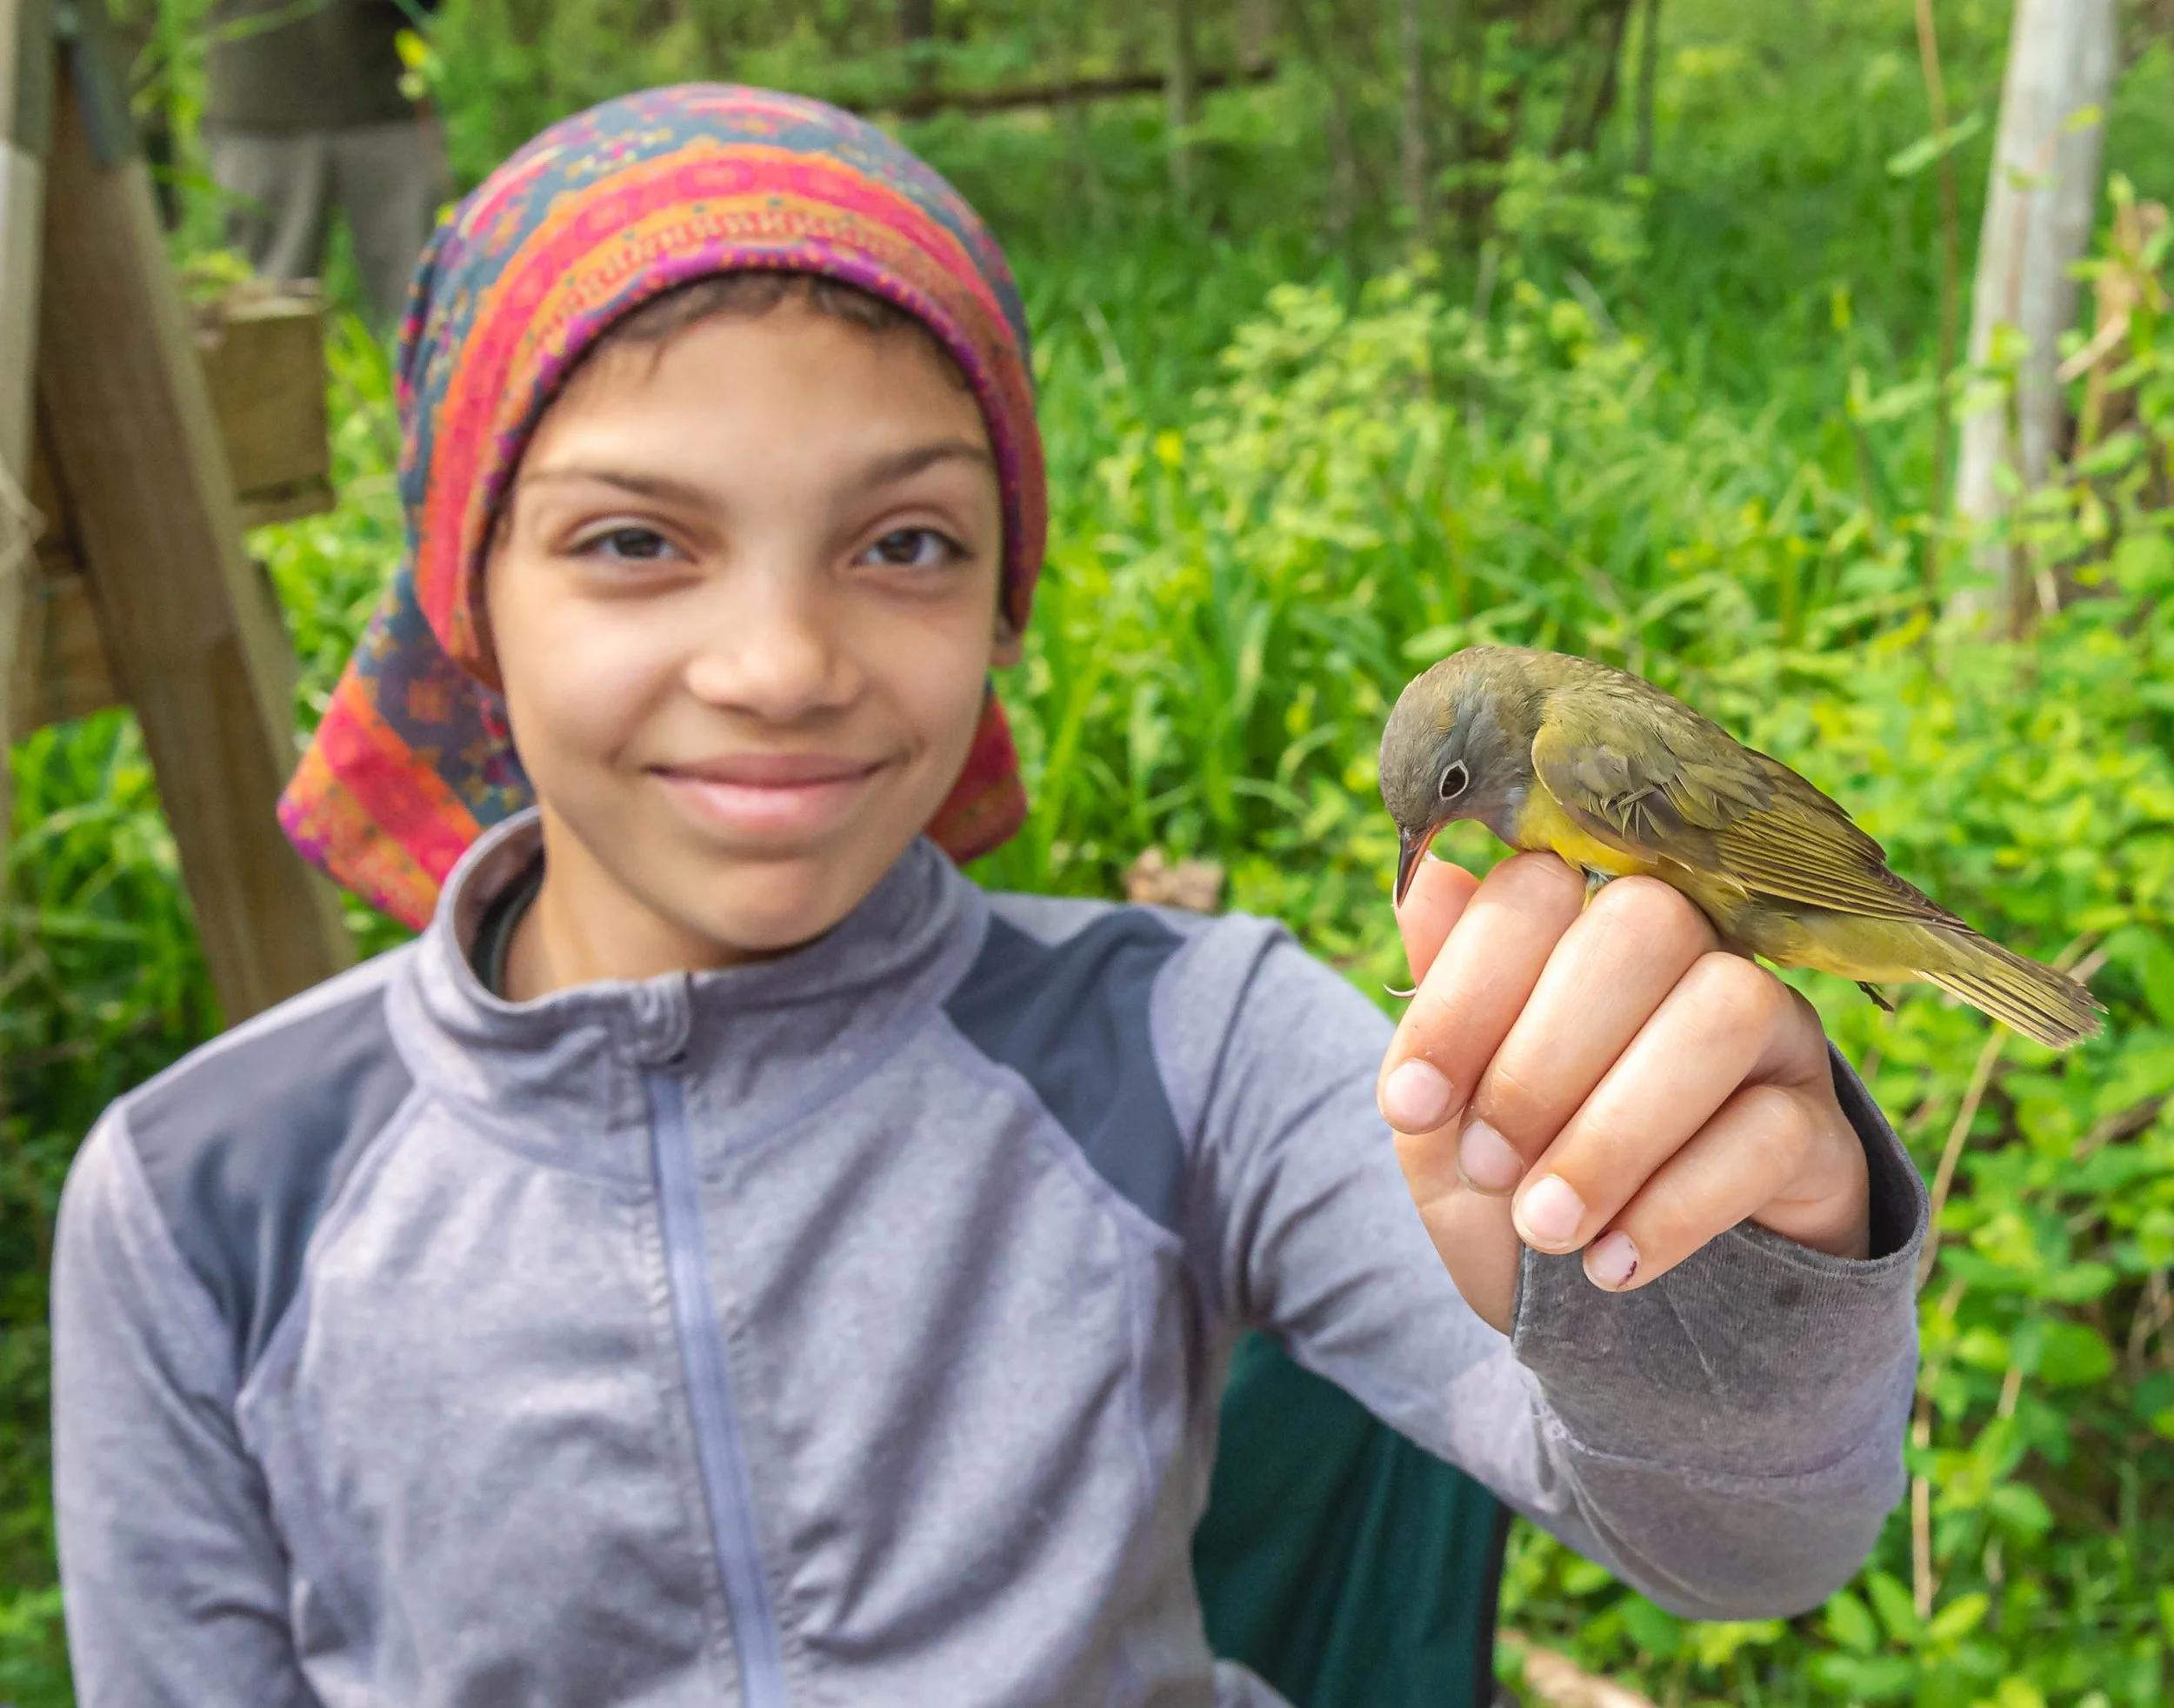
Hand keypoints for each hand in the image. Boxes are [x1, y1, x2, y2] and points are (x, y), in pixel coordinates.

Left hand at [1375, 852, 1871, 1334]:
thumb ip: (1438, 1007)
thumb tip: (1425, 877)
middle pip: (1645, 924)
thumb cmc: (1519, 1185)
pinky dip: (1677, 1204)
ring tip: (1545, 1226)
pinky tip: (1612, 1264)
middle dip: (1541, 1061)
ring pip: (1725, 1009)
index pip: (1535, 886)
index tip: (1410, 1105)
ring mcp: (1770, 1025)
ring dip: (1613, 1133)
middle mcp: (1690, 948)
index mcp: (1580, 925)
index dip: (1464, 993)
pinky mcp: (1819, 1123)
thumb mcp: (1446, 1120)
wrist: (1611, 1319)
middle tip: (1486, 1168)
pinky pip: (1773, 1129)